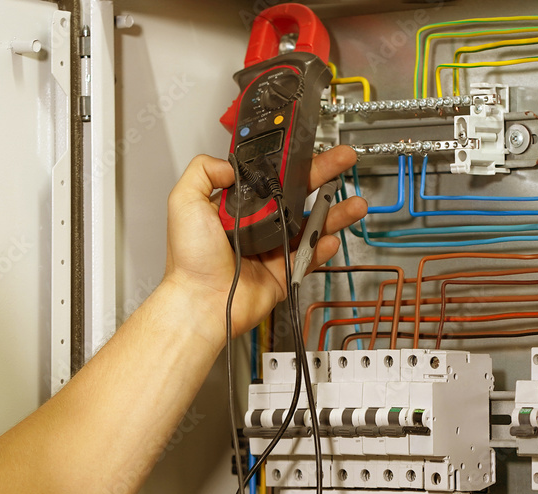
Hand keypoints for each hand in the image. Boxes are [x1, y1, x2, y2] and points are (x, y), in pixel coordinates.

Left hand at [163, 145, 367, 346]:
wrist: (202, 300)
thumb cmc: (190, 260)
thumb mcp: (184, 201)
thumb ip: (203, 171)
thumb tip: (230, 163)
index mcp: (235, 207)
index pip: (268, 177)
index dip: (289, 162)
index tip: (305, 148)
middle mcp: (255, 225)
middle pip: (297, 194)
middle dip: (322, 175)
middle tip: (341, 160)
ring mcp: (271, 248)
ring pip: (310, 225)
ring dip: (334, 212)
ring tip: (353, 203)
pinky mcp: (282, 272)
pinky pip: (309, 257)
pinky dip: (322, 248)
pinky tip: (331, 238)